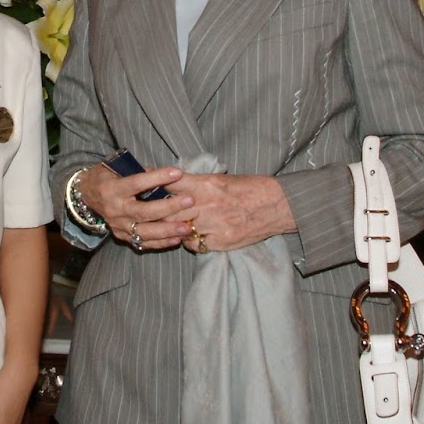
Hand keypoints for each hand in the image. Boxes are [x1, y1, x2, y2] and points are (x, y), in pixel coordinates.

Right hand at [78, 162, 195, 251]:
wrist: (87, 196)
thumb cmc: (106, 177)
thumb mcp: (117, 168)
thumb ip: (141, 172)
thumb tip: (166, 175)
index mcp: (112, 189)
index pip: (137, 183)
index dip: (157, 178)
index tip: (177, 173)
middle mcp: (115, 210)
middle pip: (144, 212)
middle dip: (169, 208)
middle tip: (189, 201)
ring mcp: (119, 226)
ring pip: (145, 232)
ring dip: (168, 230)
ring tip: (187, 227)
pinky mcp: (122, 237)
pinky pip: (144, 243)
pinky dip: (161, 242)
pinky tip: (177, 239)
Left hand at [165, 173, 295, 252]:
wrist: (276, 205)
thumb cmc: (250, 188)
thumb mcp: (221, 178)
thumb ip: (197, 183)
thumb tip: (173, 183)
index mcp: (206, 184)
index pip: (170, 183)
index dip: (156, 184)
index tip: (147, 186)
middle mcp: (206, 205)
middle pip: (169, 210)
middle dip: (160, 211)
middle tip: (155, 210)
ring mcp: (212, 226)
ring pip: (178, 229)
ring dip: (174, 227)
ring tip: (175, 224)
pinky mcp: (219, 242)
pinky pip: (193, 245)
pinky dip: (190, 241)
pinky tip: (194, 235)